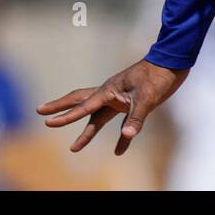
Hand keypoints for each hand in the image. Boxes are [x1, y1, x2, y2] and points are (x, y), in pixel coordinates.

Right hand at [37, 59, 187, 154]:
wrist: (173, 63)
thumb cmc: (157, 77)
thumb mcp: (147, 98)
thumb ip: (136, 117)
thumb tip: (127, 136)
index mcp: (108, 90)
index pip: (83, 107)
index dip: (65, 117)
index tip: (47, 122)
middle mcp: (110, 93)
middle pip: (80, 103)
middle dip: (61, 110)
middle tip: (41, 113)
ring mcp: (120, 98)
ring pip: (97, 116)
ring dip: (86, 132)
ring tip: (74, 148)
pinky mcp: (132, 103)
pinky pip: (120, 122)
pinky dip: (120, 138)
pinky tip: (118, 151)